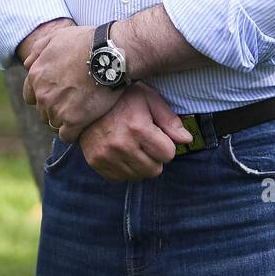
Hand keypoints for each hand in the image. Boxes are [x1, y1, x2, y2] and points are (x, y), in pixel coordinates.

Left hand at [22, 24, 120, 138]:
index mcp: (36, 75)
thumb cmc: (87, 41)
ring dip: (65, 120)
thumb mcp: (58, 37)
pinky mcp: (74, 121)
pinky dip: (74, 133)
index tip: (59, 93)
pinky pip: (68, 136)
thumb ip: (39, 50)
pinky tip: (85, 124)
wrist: (110, 53)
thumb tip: (26, 64)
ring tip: (82, 110)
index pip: (30, 97)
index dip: (45, 96)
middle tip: (74, 101)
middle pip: (43, 112)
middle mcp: (43, 94)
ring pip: (55, 124)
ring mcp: (57, 109)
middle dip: (55, 108)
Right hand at [78, 82, 194, 179]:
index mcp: (138, 128)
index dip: (167, 144)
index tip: (159, 134)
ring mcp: (107, 156)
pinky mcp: (97, 163)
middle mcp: (122, 145)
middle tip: (147, 141)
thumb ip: (169, 120)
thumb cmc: (123, 97)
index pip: (168, 154)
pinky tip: (122, 151)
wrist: (86, 99)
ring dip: (141, 164)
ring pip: (139, 176)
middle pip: (155, 170)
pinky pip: (121, 178)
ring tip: (134, 145)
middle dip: (156, 156)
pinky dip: (125, 168)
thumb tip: (187, 140)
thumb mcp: (149, 99)